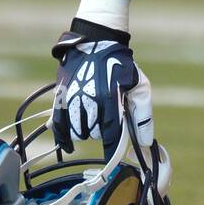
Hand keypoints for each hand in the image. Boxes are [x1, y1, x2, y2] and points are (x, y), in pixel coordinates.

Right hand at [51, 32, 152, 155]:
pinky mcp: (60, 98)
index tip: (114, 162)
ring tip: (95, 116)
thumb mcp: (139, 85)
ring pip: (79, 132)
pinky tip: (70, 146)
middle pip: (95, 135)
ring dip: (87, 130)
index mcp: (110, 99)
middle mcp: (89, 101)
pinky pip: (59, 126)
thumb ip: (143, 115)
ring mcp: (72, 100)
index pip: (111, 135)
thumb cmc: (121, 65)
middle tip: (108, 118)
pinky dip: (64, 139)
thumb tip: (144, 143)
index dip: (113, 152)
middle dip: (104, 131)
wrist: (95, 41)